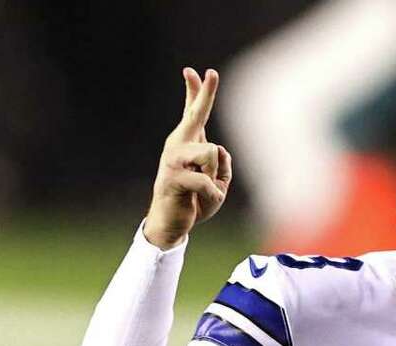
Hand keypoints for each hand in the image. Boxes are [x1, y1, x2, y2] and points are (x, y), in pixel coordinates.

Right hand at [143, 67, 231, 250]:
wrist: (172, 224)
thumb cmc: (195, 201)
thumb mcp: (218, 182)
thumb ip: (223, 164)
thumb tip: (217, 149)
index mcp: (189, 143)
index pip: (192, 111)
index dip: (195, 90)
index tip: (192, 70)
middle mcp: (179, 145)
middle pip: (195, 114)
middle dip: (206, 94)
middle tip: (212, 72)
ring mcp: (174, 159)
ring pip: (211, 152)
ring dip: (215, 176)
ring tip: (203, 190)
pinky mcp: (173, 177)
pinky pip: (206, 181)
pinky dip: (212, 195)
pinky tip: (203, 201)